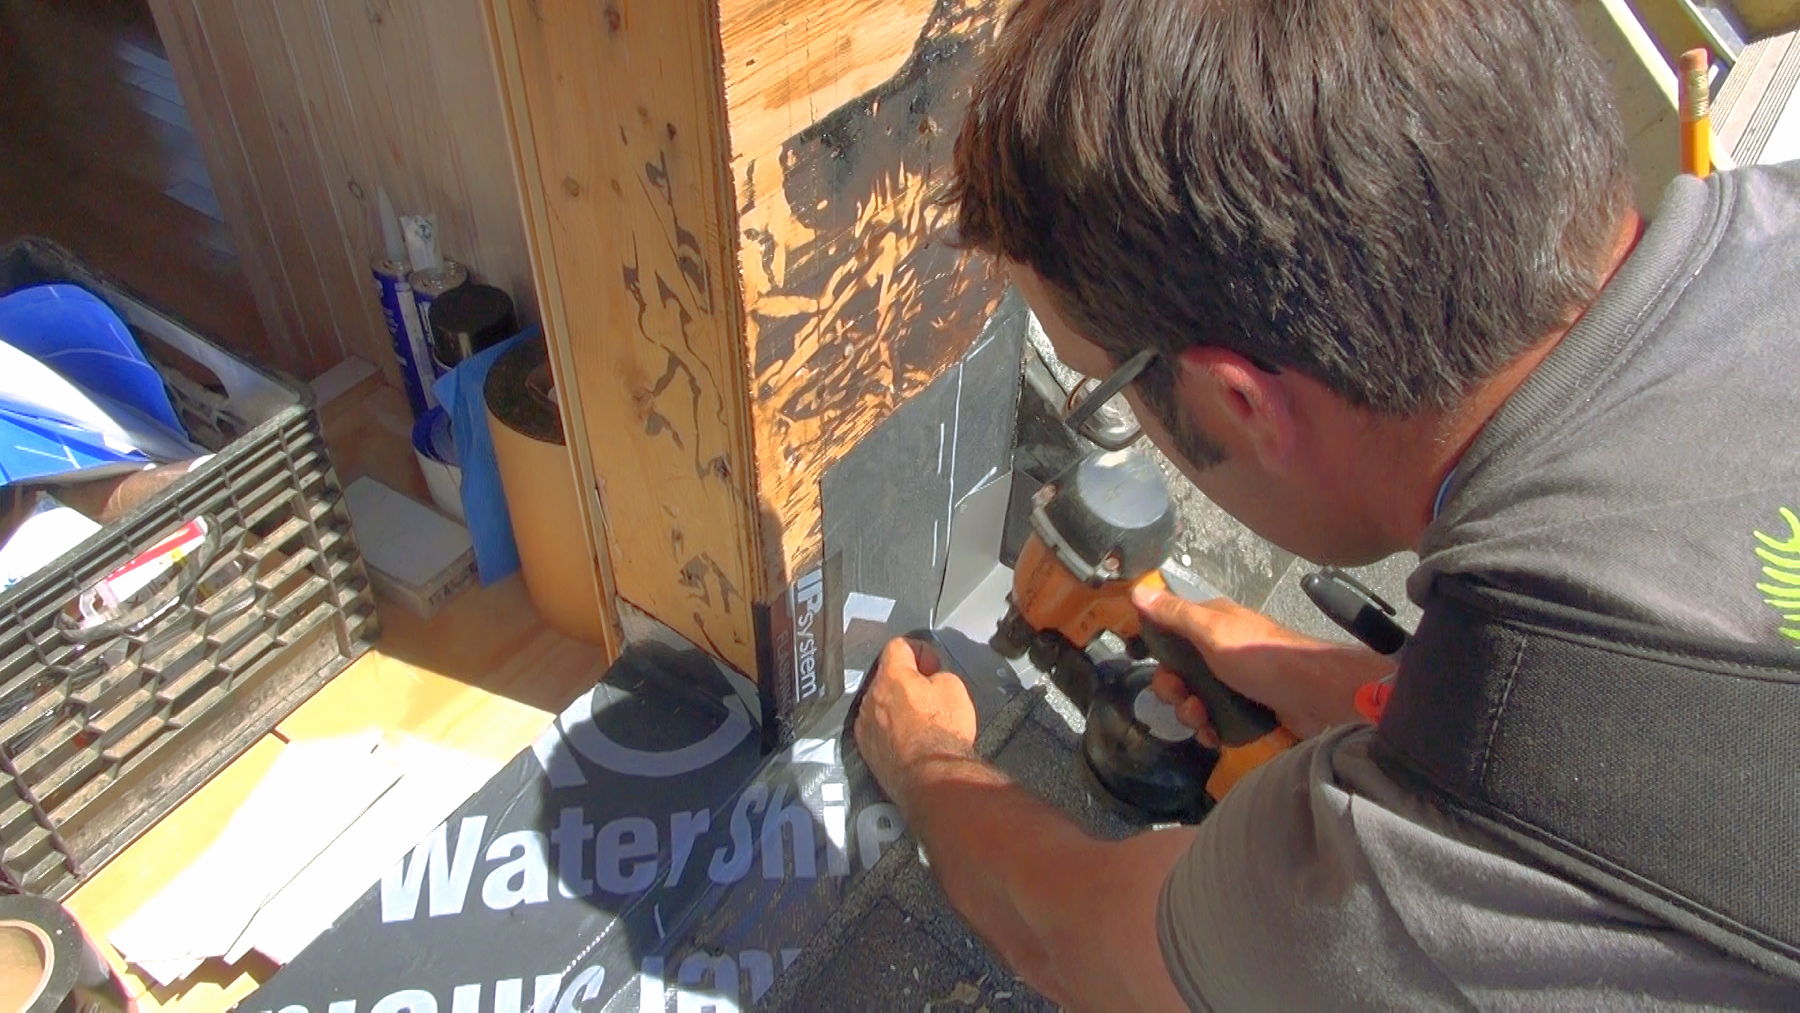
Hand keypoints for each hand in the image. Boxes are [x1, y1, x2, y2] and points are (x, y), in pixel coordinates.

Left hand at [854, 637, 979, 809]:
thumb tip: (929, 681)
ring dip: (895, 705)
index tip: (932, 666)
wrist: (932, 777)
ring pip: (878, 702)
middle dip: (906, 680)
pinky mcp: (865, 748)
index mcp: (891, 676)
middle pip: (886, 676)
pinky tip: (907, 739)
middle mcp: (871, 697)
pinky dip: (889, 728)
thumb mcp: (954, 688)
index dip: (919, 651)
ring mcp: (864, 724)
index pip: (898, 646)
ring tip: (918, 721)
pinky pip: (875, 727)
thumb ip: (937, 675)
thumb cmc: (944, 731)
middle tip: (929, 694)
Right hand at [1132, 584, 1383, 742]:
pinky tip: (1214, 736)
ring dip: (1191, 714)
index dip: (1159, 656)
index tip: (1159, 670)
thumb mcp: (1212, 630)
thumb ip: (1174, 614)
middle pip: (1178, 674)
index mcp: (1211, 626)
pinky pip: (1214, 722)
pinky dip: (1209, 730)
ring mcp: (1232, 683)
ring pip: (1194, 700)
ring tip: (1204, 720)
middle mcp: (1219, 652)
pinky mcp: (1244, 710)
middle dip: (1174, 692)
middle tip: (1185, 698)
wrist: (1311, 694)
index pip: (1170, 637)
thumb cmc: (1259, 656)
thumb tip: (1137, 589)